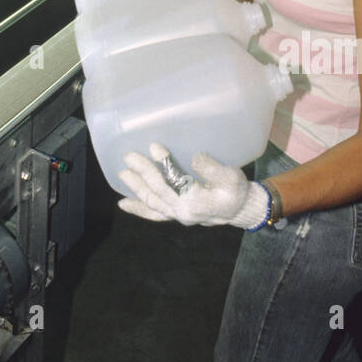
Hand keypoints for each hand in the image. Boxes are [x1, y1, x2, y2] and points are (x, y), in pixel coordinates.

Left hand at [118, 145, 269, 228]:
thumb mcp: (232, 178)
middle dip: (142, 172)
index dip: (163, 164)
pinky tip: (123, 204)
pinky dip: (138, 209)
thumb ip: (213, 169)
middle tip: (129, 155)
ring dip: (136, 188)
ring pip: (152, 202)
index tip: (154, 147)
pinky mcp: (175, 215)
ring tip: (122, 173)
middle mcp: (183, 211)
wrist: (239, 210)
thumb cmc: (235, 191)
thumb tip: (195, 158)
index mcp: (196, 202)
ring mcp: (177, 215)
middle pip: (158, 191)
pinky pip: (153, 214)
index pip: (175, 181)